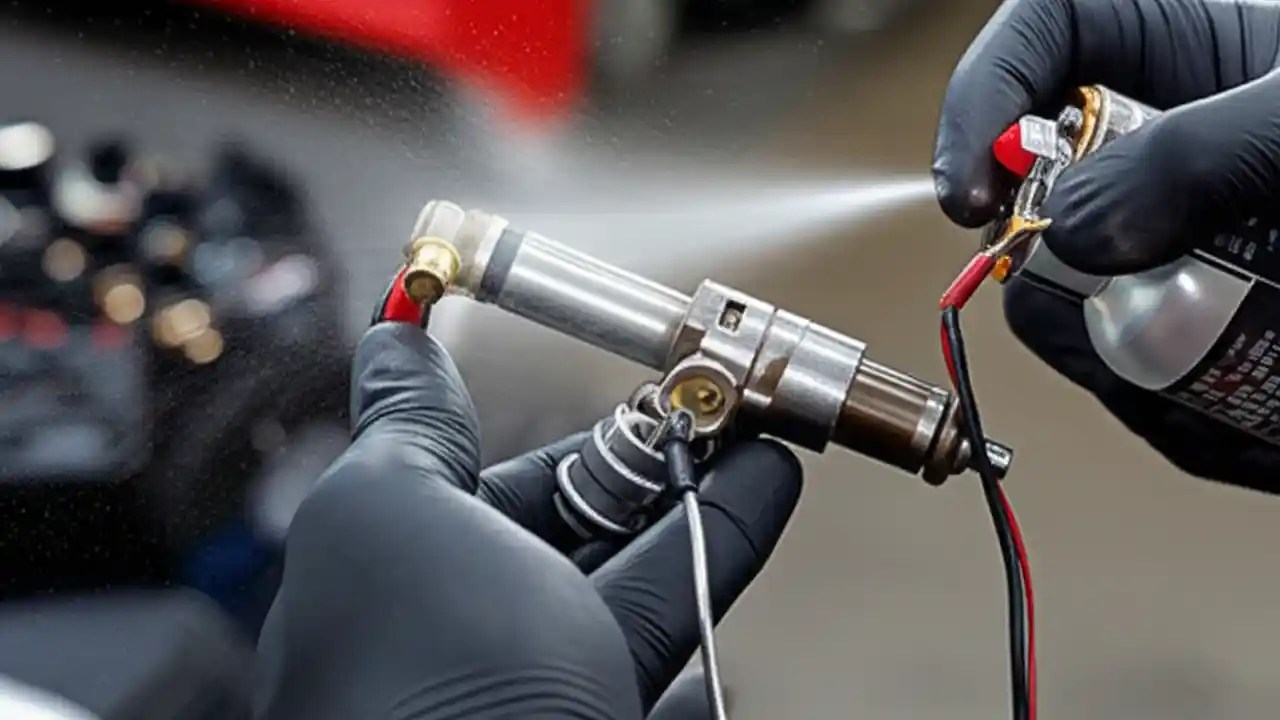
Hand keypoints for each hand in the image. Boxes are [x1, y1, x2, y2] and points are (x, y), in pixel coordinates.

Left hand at [253, 323, 802, 718]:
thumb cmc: (425, 670)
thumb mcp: (394, 512)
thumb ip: (407, 426)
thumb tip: (391, 332)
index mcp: (404, 572)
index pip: (497, 484)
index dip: (576, 436)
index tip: (647, 386)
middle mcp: (469, 635)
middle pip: (581, 534)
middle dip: (656, 467)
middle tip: (728, 411)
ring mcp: (539, 695)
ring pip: (641, 591)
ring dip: (708, 518)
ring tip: (772, 456)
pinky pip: (676, 672)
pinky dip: (717, 619)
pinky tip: (747, 570)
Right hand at [931, 0, 1279, 491]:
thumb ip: (1197, 152)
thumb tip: (1075, 229)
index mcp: (1191, 44)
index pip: (1038, 43)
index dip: (979, 110)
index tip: (968, 194)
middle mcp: (1176, 143)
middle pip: (1042, 198)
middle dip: (1050, 268)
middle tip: (1093, 307)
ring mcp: (1194, 241)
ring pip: (1086, 303)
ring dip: (1127, 363)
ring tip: (1214, 392)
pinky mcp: (1221, 319)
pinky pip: (1150, 375)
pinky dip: (1187, 419)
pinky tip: (1253, 432)